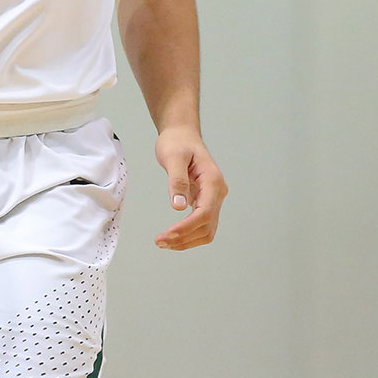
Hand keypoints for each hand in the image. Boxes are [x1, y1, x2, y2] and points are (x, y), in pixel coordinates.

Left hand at [153, 127, 226, 250]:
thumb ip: (177, 181)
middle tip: (159, 241)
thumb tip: (179, 207)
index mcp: (213, 181)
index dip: (187, 227)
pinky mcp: (205, 202)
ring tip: (163, 242)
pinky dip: (188, 235)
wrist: (182, 135)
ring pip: (206, 230)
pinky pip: (201, 225)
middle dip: (184, 237)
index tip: (167, 234)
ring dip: (187, 240)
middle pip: (207, 226)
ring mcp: (213, 198)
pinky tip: (172, 237)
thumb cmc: (178, 142)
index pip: (205, 213)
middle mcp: (218, 192)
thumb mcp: (173, 157)